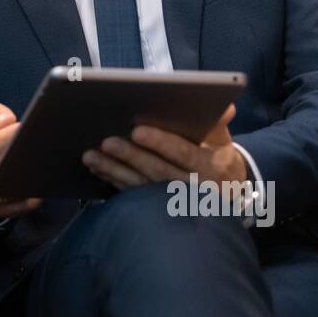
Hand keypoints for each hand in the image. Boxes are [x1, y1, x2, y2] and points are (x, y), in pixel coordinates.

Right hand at [0, 103, 41, 221]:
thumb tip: (6, 121)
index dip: (2, 140)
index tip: (22, 129)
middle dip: (18, 159)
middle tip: (39, 148)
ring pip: (9, 191)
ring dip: (27, 179)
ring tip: (45, 164)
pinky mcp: (1, 210)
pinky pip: (20, 207)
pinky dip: (32, 198)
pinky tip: (43, 185)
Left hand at [82, 104, 247, 190]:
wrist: (224, 195)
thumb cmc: (217, 158)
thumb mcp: (223, 142)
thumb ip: (218, 124)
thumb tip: (225, 107)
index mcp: (210, 167)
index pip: (184, 153)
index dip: (160, 142)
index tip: (137, 131)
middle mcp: (191, 187)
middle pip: (157, 171)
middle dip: (131, 156)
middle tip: (107, 142)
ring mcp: (172, 202)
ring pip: (140, 186)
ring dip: (114, 170)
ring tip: (92, 156)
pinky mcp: (156, 209)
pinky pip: (132, 196)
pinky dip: (113, 182)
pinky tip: (97, 169)